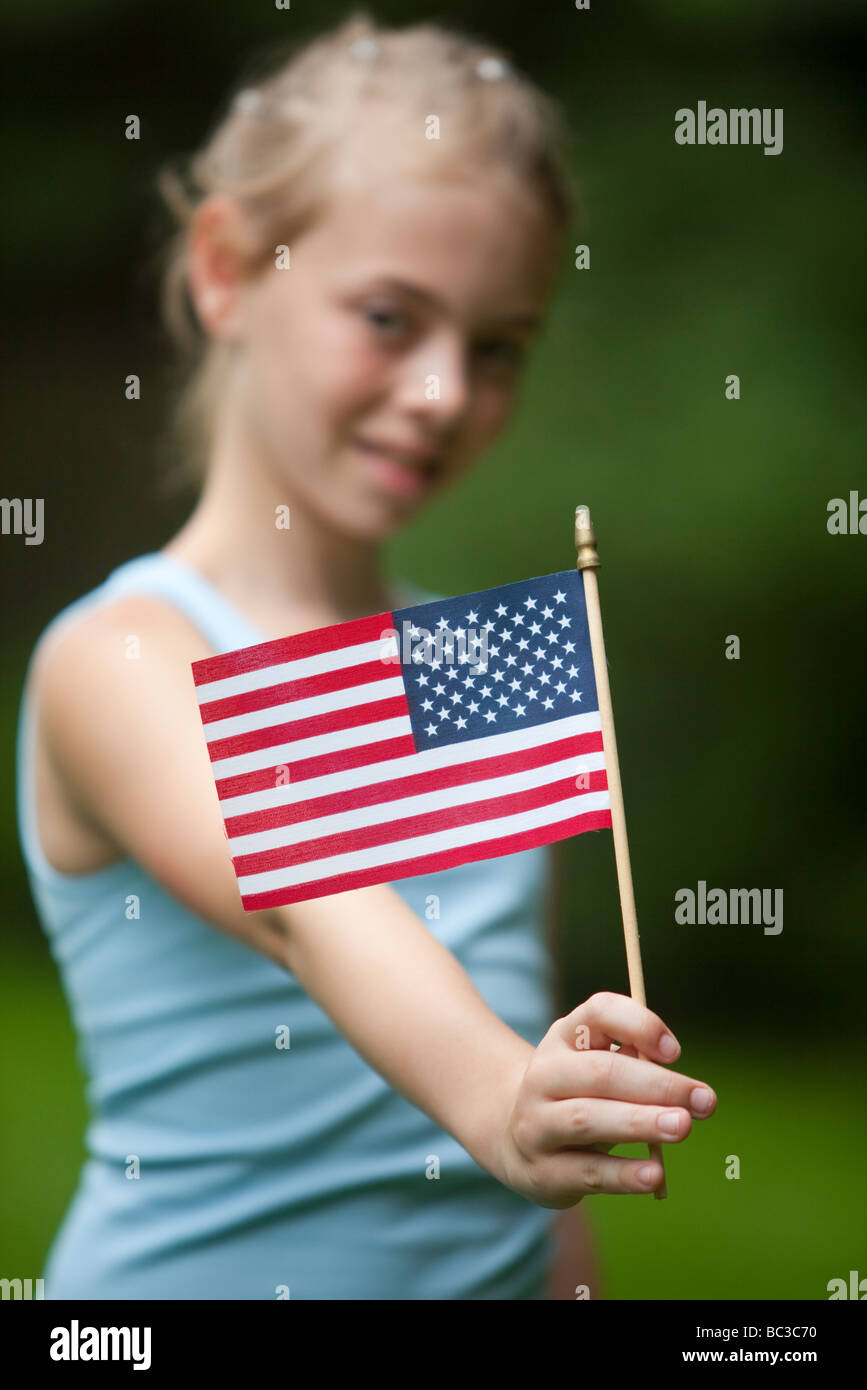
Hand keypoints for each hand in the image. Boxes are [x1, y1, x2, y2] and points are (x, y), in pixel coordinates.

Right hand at [498, 992, 716, 1206]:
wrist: (517, 1140)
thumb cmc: (578, 1095)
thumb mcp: (596, 1065)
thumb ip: (635, 1062)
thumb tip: (684, 1086)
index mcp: (564, 1038)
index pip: (598, 1013)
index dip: (639, 1025)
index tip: (676, 1051)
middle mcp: (543, 1075)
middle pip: (600, 1072)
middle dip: (657, 1085)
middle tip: (704, 1100)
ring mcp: (537, 1123)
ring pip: (587, 1119)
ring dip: (639, 1122)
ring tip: (683, 1127)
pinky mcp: (543, 1171)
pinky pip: (586, 1171)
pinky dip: (623, 1173)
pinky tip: (654, 1174)